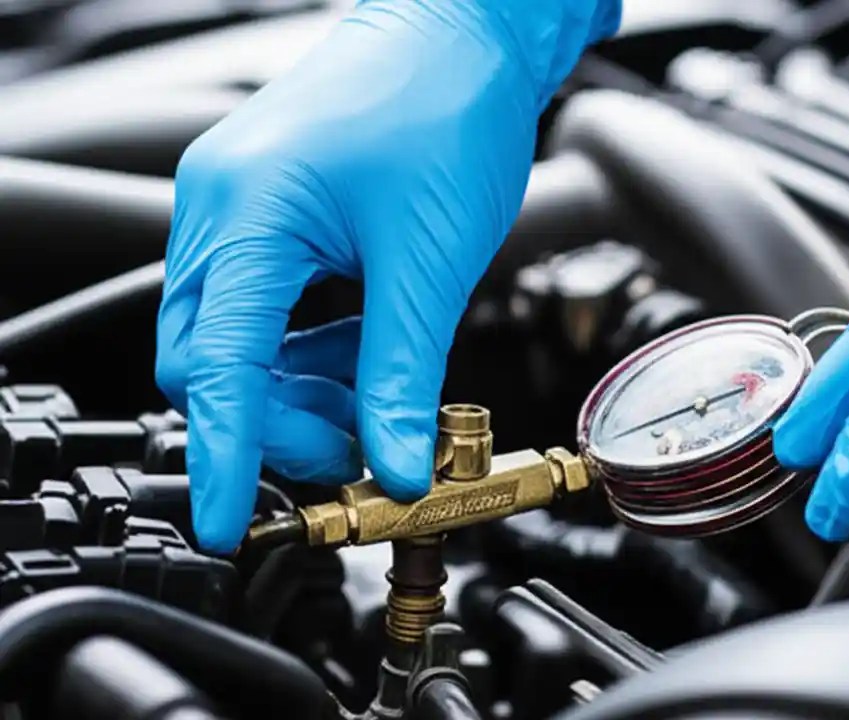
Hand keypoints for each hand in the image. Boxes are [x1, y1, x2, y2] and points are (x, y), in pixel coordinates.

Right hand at [155, 0, 620, 552]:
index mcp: (246, 216)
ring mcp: (238, 208)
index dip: (224, 456)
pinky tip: (363, 356)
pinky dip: (308, 350)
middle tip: (356, 452)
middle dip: (275, 424)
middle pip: (210, 362)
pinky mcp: (269, 211)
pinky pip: (265, 306)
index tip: (231, 522)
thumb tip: (397, 464)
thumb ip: (403, 374)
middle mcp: (220, 210)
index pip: (214, 367)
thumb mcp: (430, 262)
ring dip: (296, 390)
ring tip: (372, 406)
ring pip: (236, 339)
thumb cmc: (446, 107)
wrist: (466, 32)